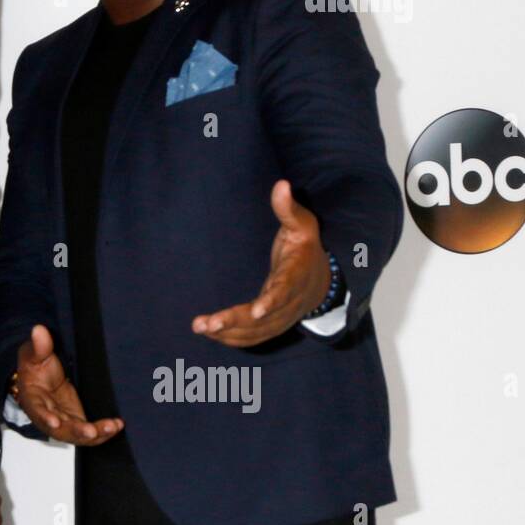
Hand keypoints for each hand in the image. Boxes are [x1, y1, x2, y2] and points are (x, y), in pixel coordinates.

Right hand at [14, 324, 122, 445]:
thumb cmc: (34, 369)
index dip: (46, 418)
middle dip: (77, 431)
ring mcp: (64, 421)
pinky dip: (103, 431)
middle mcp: (48, 416)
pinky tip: (117, 425)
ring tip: (112, 426)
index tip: (54, 422)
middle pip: (62, 430)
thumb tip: (39, 329)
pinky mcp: (77, 421)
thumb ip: (39, 346)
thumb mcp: (33, 355)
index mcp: (33, 400)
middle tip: (90, 431)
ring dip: (96, 434)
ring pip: (79, 434)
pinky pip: (91, 432)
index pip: (38, 411)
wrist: (41, 378)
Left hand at [191, 179, 331, 346]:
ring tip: (200, 327)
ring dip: (228, 333)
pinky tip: (210, 334)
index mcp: (296, 275)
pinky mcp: (273, 326)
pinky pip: (253, 338)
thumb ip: (288, 208)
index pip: (284, 290)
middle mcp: (289, 302)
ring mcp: (282, 318)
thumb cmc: (307, 249)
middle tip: (207, 323)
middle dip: (235, 322)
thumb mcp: (303, 225)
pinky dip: (232, 339)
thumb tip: (281, 184)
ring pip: (256, 332)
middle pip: (264, 319)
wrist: (324, 280)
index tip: (255, 311)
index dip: (272, 301)